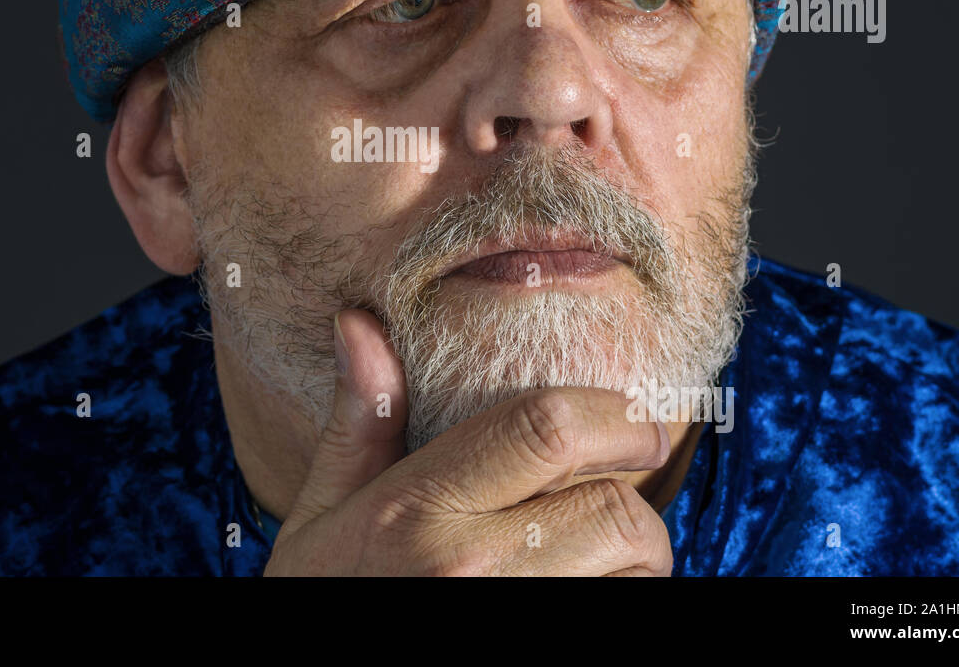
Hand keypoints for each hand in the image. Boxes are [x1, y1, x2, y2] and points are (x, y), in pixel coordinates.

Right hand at [263, 308, 673, 575]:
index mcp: (418, 508)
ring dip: (636, 561)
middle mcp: (471, 565)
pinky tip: (586, 590)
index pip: (547, 428)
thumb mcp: (323, 517)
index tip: (636, 424)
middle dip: (632, 499)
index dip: (615, 417)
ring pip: (636, 570)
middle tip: (616, 499)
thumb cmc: (326, 598)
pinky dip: (627, 596)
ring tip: (599, 559)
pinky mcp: (544, 647)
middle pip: (614, 507)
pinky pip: (629, 610)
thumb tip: (358, 325)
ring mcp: (513, 615)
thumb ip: (361, 425)